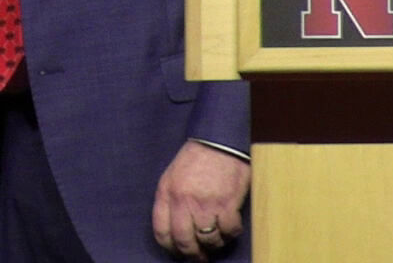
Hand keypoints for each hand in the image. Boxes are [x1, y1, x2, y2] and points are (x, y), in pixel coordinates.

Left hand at [152, 141, 248, 259]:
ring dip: (214, 244)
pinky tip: (230, 227)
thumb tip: (173, 229)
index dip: (169, 247)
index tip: (177, 252)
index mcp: (166, 193)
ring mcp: (205, 204)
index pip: (161, 231)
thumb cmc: (196, 160)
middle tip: (199, 258)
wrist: (219, 142)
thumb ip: (169, 201)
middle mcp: (183, 201)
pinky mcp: (227, 204)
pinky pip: (229, 231)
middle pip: (184, 241)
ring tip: (217, 240)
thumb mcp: (172, 176)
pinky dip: (231, 233)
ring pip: (208, 240)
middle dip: (192, 254)